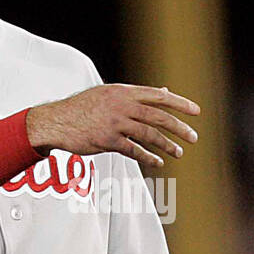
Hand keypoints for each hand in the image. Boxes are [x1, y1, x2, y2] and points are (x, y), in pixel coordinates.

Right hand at [25, 83, 199, 168]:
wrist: (57, 121)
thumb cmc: (84, 108)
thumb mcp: (110, 94)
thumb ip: (137, 95)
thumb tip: (165, 91)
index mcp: (124, 91)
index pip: (158, 96)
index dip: (179, 103)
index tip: (196, 111)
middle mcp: (121, 105)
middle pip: (158, 116)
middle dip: (179, 127)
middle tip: (194, 137)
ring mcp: (114, 123)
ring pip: (149, 134)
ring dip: (167, 145)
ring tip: (178, 153)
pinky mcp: (107, 140)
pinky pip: (134, 150)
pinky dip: (148, 157)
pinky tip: (157, 163)